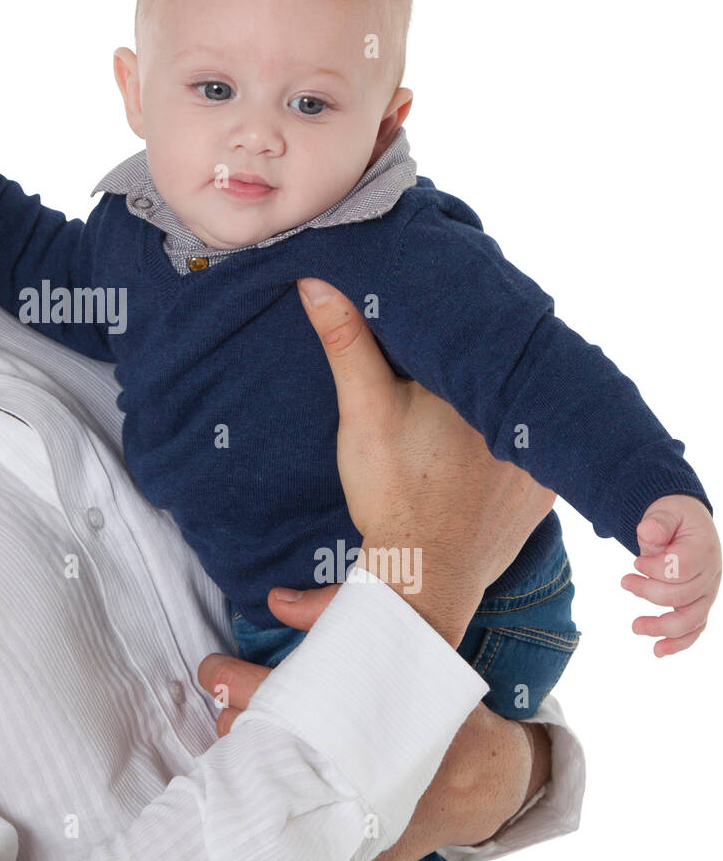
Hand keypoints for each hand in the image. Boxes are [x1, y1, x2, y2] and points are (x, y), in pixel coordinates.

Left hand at [196, 587, 549, 860]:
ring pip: (271, 785)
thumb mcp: (399, 641)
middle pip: (259, 742)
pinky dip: (286, 803)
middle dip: (236, 720)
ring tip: (249, 742)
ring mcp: (351, 809)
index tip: (212, 668)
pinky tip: (277, 785)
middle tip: (227, 706)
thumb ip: (335, 614)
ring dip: (254, 761)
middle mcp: (347, 763)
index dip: (229, 679)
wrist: (489, 776)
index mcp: (352, 709)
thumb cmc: (436, 700)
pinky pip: (303, 828)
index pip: (267, 692)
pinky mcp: (356, 844)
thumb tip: (276, 600)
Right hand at [295, 277, 557, 642]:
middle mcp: (523, 417)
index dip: (456, 321)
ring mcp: (539, 458)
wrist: (422, 577)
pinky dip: (507, 443)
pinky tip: (479, 448)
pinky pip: (529, 451)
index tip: (435, 311)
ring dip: (494, 403)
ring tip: (460, 404)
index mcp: (482, 385)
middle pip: (499, 372)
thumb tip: (318, 283)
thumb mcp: (363, 410)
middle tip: (439, 362)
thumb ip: (346, 343)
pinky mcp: (541, 492)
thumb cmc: (393, 493)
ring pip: (516, 411)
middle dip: (475, 363)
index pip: (475, 335)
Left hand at [623, 494, 719, 655]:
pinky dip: (679, 643)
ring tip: (635, 626)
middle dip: (648, 591)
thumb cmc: (674, 519)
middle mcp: (710, 575)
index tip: (635, 563)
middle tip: (625, 581)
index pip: (680, 568)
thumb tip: (648, 530)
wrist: (688, 525)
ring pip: (690, 619)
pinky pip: (694, 629)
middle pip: (681, 595)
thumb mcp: (665, 512)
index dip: (654, 568)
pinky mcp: (699, 605)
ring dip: (661, 626)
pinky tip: (658, 651)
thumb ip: (658, 522)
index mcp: (703, 550)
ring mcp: (707, 593)